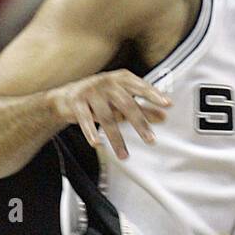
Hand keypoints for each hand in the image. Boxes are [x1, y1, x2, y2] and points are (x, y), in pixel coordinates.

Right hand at [51, 69, 170, 160]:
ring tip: (124, 156)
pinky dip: (90, 132)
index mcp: (121, 79)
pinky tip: (97, 144)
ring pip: (106, 117)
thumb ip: (143, 108)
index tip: (168, 104)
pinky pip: (85, 119)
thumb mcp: (122, 102)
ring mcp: (90, 91)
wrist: (66, 98)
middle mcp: (107, 82)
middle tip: (151, 140)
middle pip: (126, 104)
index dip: (154, 95)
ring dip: (116, 139)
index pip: (140, 87)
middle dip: (139, 124)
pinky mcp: (76, 101)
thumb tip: (164, 117)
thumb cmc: (101, 98)